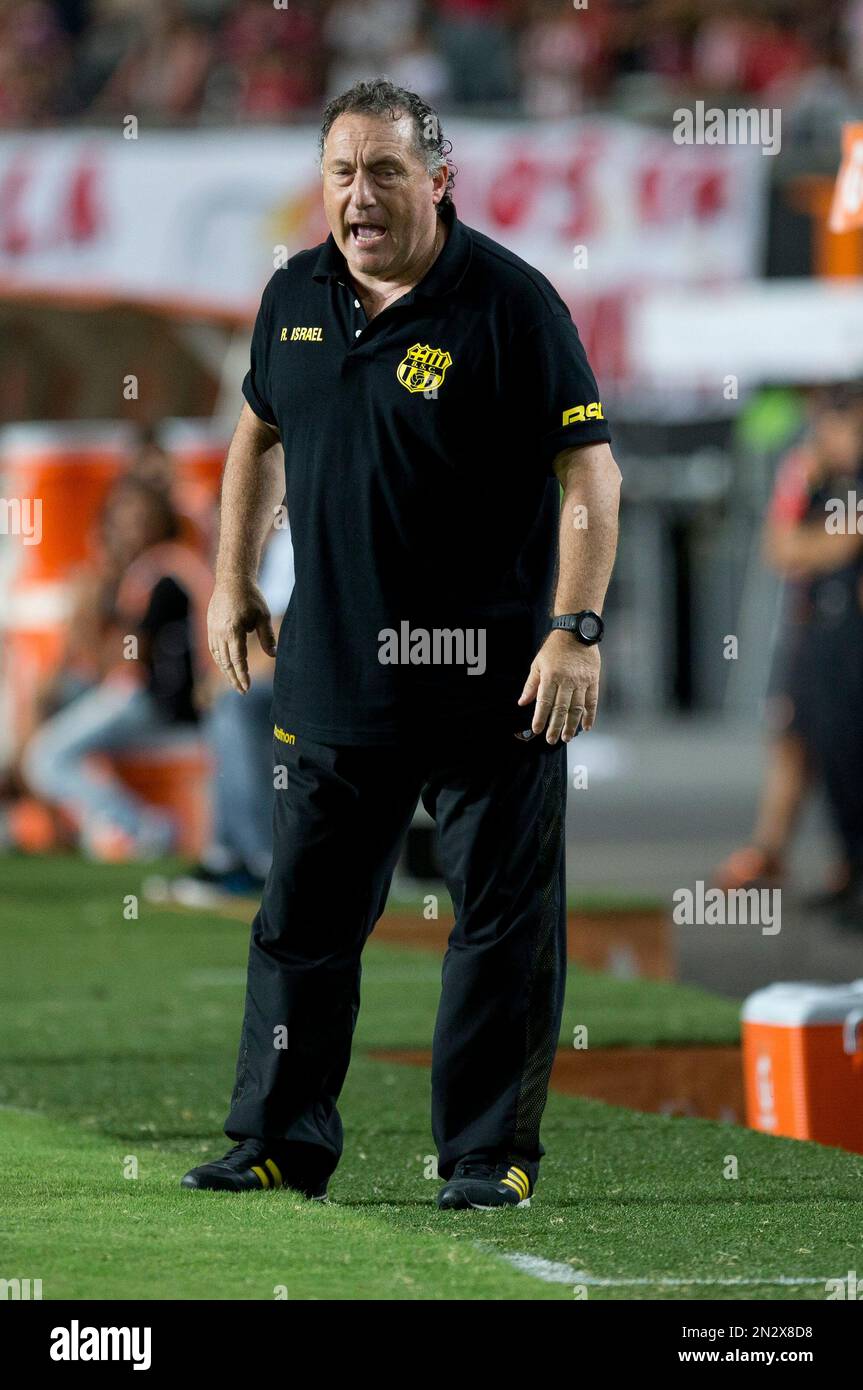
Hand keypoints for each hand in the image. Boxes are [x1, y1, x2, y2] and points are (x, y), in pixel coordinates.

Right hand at [207, 578, 275, 692]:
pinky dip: (220, 661)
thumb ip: (267, 636)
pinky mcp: (210, 627)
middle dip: (234, 678)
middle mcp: (220, 633)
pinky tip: (226, 667)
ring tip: (235, 683)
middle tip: (242, 692)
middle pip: (226, 662)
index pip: (238, 660)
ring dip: (226, 672)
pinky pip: (213, 649)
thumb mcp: (263, 616)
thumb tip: (274, 655)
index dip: (242, 676)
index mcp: (233, 630)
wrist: (232, 580)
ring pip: (218, 657)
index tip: (247, 688)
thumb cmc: (251, 597)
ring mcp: (213, 630)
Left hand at [518, 629, 600, 743]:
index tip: (537, 729)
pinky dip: (590, 715)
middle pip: (561, 709)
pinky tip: (586, 726)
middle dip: (555, 726)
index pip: (544, 702)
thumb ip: (531, 685)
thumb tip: (523, 702)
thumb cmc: (555, 648)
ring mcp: (581, 681)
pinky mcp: (593, 680)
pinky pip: (592, 701)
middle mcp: (566, 681)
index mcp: (551, 676)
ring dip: (572, 725)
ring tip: (567, 737)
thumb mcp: (538, 663)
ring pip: (577, 708)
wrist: (576, 632)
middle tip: (552, 739)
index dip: (540, 718)